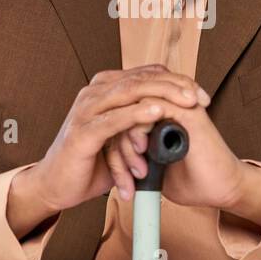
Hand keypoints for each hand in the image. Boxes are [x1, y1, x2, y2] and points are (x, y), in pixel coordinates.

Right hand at [31, 64, 211, 212]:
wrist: (56, 185)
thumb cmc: (89, 161)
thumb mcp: (121, 136)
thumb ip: (141, 121)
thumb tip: (176, 116)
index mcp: (105, 88)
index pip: (148, 74)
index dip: (179, 81)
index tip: (203, 96)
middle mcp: (94, 92)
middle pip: (142, 78)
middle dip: (176, 85)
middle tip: (200, 97)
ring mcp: (86, 109)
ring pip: (130, 92)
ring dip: (163, 95)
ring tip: (187, 102)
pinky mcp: (82, 131)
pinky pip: (114, 119)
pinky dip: (137, 114)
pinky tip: (157, 112)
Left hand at [105, 86, 252, 213]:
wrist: (222, 190)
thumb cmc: (194, 182)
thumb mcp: (155, 171)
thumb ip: (135, 158)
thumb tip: (111, 163)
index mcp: (160, 118)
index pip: (124, 113)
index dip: (112, 139)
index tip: (115, 168)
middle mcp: (169, 107)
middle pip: (127, 106)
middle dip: (116, 138)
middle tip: (120, 167)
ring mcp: (179, 106)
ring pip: (137, 104)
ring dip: (127, 134)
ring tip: (134, 163)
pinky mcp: (188, 111)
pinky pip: (154, 104)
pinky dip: (140, 125)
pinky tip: (141, 148)